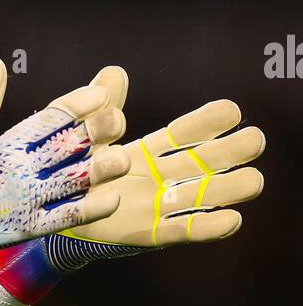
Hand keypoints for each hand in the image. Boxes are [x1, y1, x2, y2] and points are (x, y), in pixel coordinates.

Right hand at [0, 54, 129, 258]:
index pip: (45, 119)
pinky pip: (67, 217)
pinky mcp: (33, 228)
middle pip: (64, 146)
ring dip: (100, 169)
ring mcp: (26, 201)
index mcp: (6, 144)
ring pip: (71, 181)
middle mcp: (18, 170)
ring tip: (122, 159)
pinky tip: (113, 197)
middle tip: (118, 121)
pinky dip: (91, 208)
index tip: (99, 94)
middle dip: (96, 131)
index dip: (76, 105)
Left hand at [61, 66, 264, 247]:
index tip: (231, 111)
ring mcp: (159, 206)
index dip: (207, 122)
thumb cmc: (68, 172)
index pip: (184, 133)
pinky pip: (182, 230)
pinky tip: (231, 219)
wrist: (52, 215)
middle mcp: (161, 178)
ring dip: (230, 189)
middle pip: (205, 162)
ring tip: (255, 180)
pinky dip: (207, 226)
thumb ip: (99, 109)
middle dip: (230, 152)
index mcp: (148, 151)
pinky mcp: (150, 233)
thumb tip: (115, 72)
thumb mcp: (81, 137)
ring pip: (202, 195)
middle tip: (254, 140)